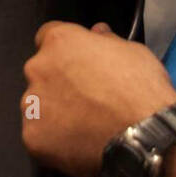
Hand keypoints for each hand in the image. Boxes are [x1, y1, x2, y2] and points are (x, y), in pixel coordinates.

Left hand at [20, 21, 175, 176]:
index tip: (77, 62)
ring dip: (53, 111)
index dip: (64, 49)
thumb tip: (97, 33)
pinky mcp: (32, 138)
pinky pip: (38, 135)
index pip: (47, 36)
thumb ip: (106, 40)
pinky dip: (53, 140)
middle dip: (58, 81)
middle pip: (41, 72)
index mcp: (61, 42)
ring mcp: (32, 105)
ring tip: (84, 124)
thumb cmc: (140, 90)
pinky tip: (78, 143)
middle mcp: (38, 69)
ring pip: (37, 105)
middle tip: (86, 97)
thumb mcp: (132, 52)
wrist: (143, 136)